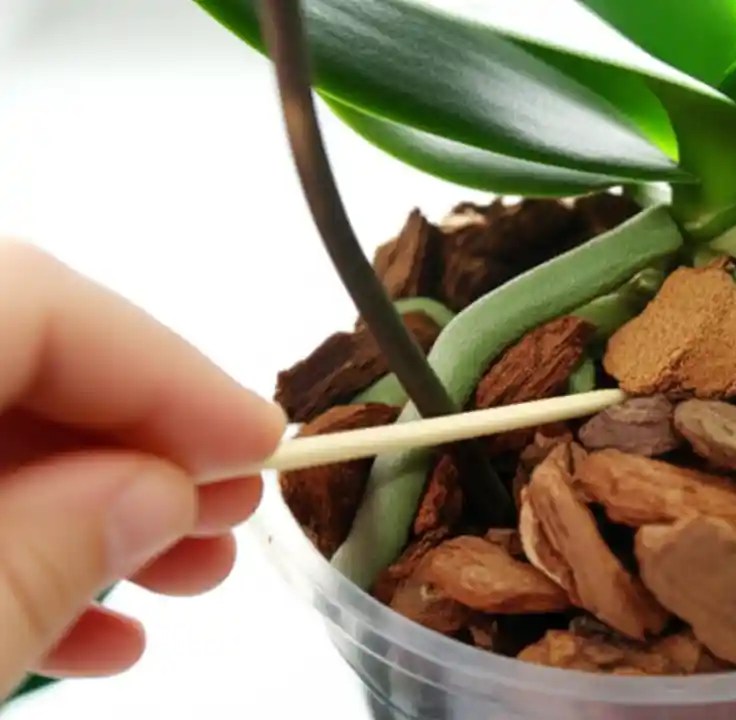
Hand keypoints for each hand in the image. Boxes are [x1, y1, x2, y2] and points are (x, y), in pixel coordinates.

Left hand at [0, 240, 283, 696]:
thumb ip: (45, 555)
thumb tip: (156, 494)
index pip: (28, 302)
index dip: (164, 368)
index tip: (264, 446)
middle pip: (12, 349)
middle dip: (140, 438)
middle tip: (234, 513)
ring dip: (95, 500)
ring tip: (187, 580)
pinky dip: (16, 549)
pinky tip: (97, 633)